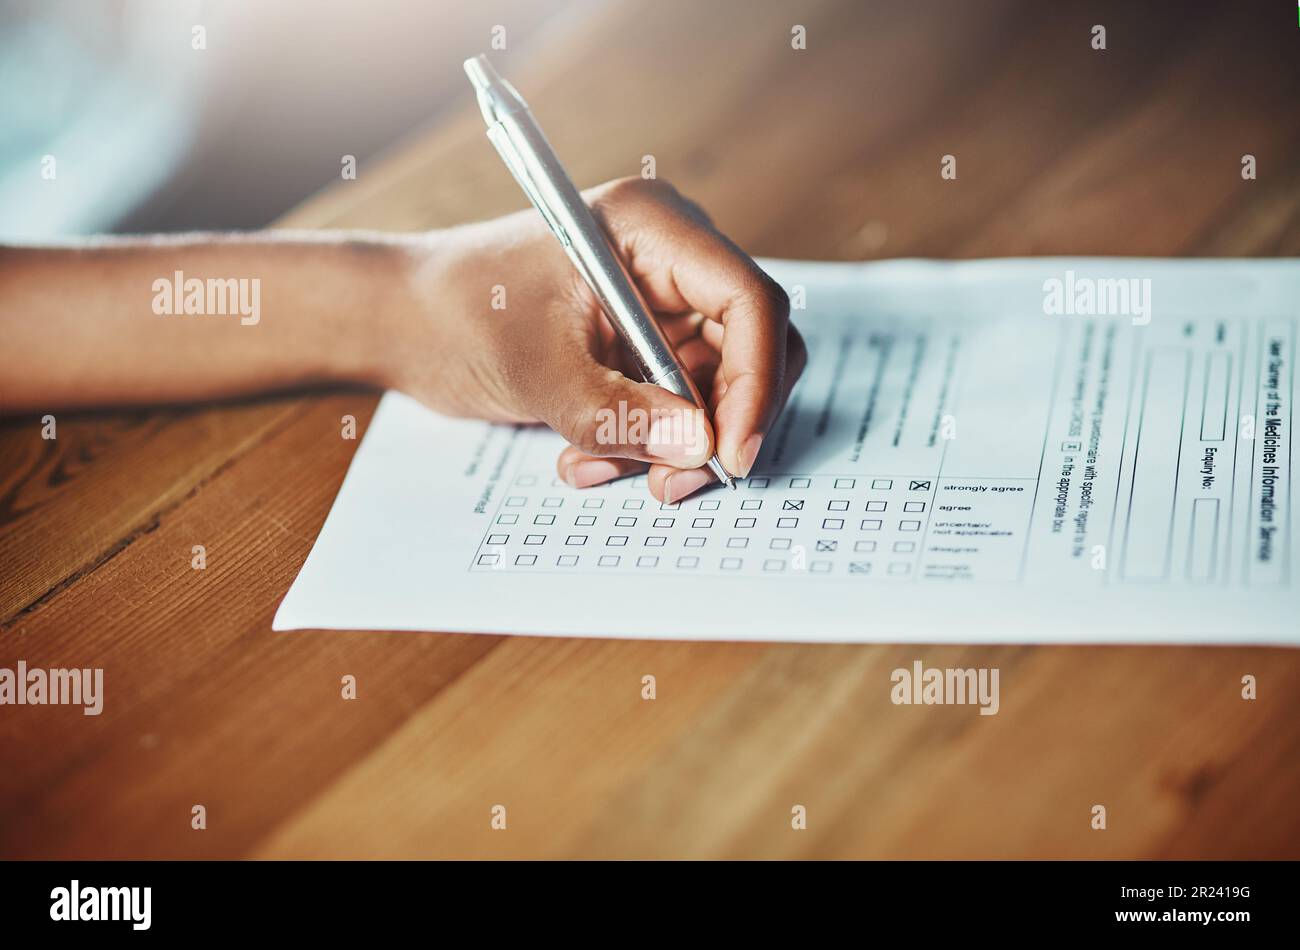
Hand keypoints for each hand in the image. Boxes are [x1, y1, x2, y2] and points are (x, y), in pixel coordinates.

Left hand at [390, 177, 805, 503]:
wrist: (406, 324)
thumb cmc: (456, 315)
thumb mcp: (536, 370)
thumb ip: (617, 413)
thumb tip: (700, 447)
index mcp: (651, 228)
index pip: (747, 300)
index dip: (755, 380)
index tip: (731, 452)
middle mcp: (669, 260)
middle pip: (748, 347)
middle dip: (716, 423)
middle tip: (674, 482)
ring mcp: (660, 304)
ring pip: (715, 389)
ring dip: (669, 446)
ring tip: (596, 467)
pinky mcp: (644, 346)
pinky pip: (676, 407)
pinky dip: (644, 444)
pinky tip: (588, 457)